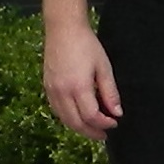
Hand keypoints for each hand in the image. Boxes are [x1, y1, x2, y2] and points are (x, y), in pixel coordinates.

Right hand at [41, 17, 122, 140]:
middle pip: (76, 123)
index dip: (104, 124)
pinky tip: (76, 116)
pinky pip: (56, 110)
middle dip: (91, 132)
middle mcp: (62, 92)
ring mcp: (52, 90)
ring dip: (78, 127)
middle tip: (104, 134)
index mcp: (78, 87)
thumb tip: (117, 113)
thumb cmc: (86, 45)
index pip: (91, 117)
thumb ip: (110, 92)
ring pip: (64, 119)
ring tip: (92, 128)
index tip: (114, 122)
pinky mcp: (47, 86)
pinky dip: (67, 118)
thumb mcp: (104, 67)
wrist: (63, 28)